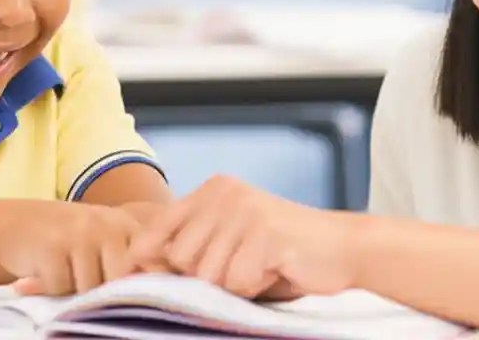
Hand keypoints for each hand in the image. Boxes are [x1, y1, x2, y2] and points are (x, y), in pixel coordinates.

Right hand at [0, 202, 140, 295]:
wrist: (18, 224)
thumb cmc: (69, 241)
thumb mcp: (105, 243)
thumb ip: (131, 263)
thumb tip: (160, 287)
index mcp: (127, 225)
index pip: (149, 263)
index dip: (143, 285)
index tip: (132, 293)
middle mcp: (108, 225)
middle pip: (120, 280)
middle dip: (103, 290)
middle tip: (86, 278)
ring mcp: (80, 233)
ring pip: (89, 288)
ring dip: (74, 290)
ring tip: (65, 271)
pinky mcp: (52, 246)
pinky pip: (61, 287)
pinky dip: (51, 288)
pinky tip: (45, 270)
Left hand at [129, 176, 359, 298]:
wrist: (342, 248)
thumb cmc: (280, 252)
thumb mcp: (228, 241)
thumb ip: (188, 247)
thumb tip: (136, 262)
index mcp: (211, 190)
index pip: (156, 231)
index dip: (153, 263)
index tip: (163, 279)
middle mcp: (224, 193)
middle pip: (180, 259)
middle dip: (206, 277)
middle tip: (241, 267)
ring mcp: (245, 211)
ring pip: (208, 275)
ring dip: (233, 285)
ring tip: (260, 267)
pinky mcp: (266, 233)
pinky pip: (237, 282)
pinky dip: (255, 287)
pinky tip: (275, 269)